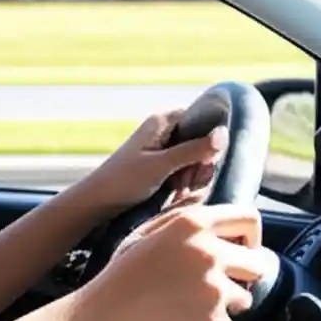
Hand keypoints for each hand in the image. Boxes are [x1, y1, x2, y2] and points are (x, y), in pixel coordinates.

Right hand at [70, 204, 275, 320]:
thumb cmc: (119, 278)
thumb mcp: (145, 235)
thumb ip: (183, 221)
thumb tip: (217, 219)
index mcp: (192, 225)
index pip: (248, 219)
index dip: (249, 236)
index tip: (242, 249)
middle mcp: (208, 253)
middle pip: (257, 262)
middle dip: (243, 274)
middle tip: (219, 283)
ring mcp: (213, 289)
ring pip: (244, 297)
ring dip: (224, 302)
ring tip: (188, 305)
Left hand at [83, 110, 227, 212]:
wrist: (96, 202)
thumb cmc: (124, 180)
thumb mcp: (161, 165)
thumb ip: (193, 150)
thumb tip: (224, 133)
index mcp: (162, 121)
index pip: (202, 118)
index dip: (209, 139)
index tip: (205, 162)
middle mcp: (164, 131)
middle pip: (201, 142)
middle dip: (200, 165)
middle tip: (187, 184)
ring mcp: (162, 149)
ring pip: (194, 159)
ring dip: (192, 177)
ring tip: (178, 192)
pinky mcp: (160, 166)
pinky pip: (184, 171)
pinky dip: (183, 183)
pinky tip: (176, 196)